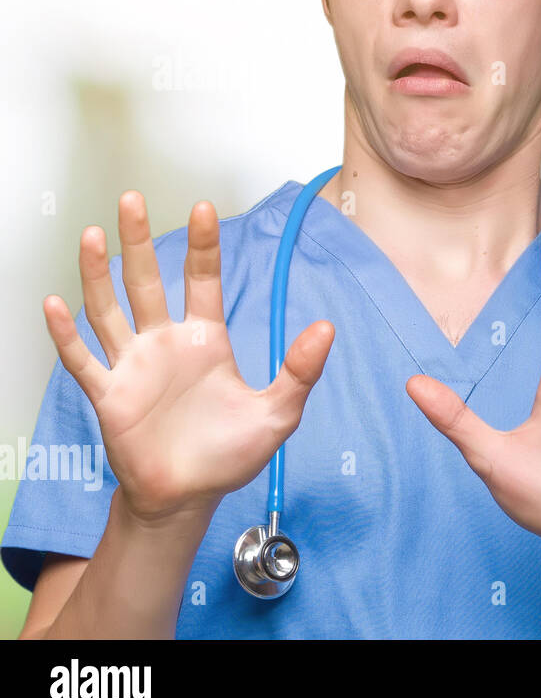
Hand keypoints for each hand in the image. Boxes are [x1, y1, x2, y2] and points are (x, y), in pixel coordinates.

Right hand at [42, 192, 334, 523]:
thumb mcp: (277, 413)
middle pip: (148, 281)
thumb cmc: (230, 455)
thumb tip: (328, 328)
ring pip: (110, 309)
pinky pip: (82, 360)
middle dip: (140, 241)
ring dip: (99, 274)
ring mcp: (133, 367)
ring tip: (94, 235)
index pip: (203, 281)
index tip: (203, 207)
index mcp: (206, 341)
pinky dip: (66, 334)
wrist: (189, 497)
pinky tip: (55, 303)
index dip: (203, 246)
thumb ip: (299, 371)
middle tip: (133, 199)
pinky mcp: (109, 396)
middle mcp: (165, 344)